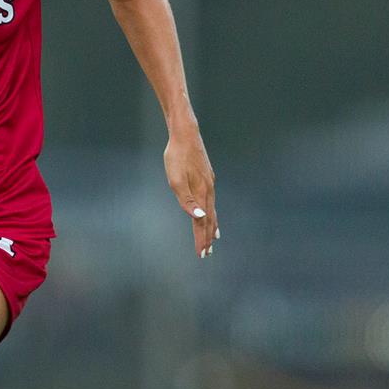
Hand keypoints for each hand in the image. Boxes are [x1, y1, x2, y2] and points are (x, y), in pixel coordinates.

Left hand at [164, 123, 217, 258]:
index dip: (201, 239)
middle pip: (209, 219)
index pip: (202, 222)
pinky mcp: (207, 177)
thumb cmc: (176, 156)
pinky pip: (211, 201)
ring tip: (213, 239)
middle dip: (207, 237)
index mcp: (201, 193)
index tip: (201, 254)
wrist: (185, 134)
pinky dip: (212, 212)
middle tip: (206, 254)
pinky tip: (209, 211)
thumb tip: (199, 217)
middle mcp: (208, 190)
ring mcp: (209, 183)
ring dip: (211, 226)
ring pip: (212, 210)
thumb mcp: (175, 180)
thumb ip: (187, 200)